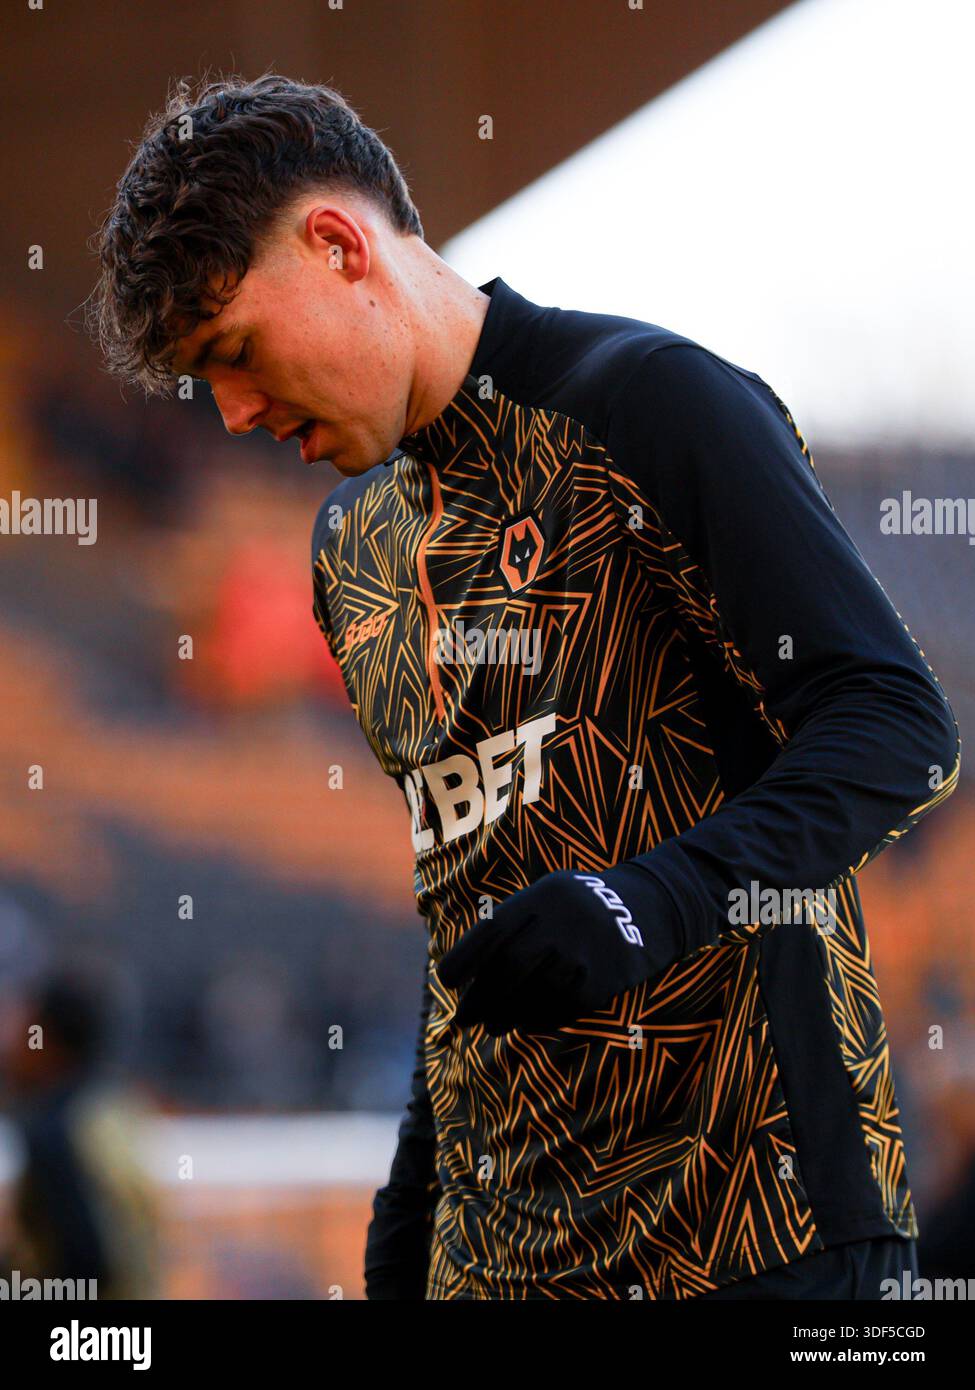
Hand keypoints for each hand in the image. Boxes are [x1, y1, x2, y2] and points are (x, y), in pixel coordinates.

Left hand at [437, 865, 676, 1035]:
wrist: (647, 908)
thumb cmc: (578, 907)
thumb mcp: (547, 895)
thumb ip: (512, 924)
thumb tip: (463, 970)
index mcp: (541, 897)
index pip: (491, 932)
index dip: (465, 959)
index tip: (447, 981)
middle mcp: (561, 923)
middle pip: (508, 969)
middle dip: (480, 997)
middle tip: (465, 1017)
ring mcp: (583, 953)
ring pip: (532, 994)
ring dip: (505, 1016)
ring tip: (492, 1026)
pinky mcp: (602, 982)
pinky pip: (560, 1009)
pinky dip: (536, 1020)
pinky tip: (524, 1024)